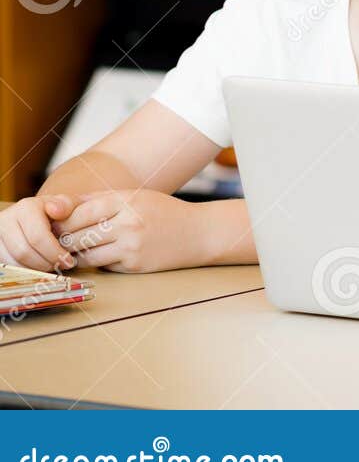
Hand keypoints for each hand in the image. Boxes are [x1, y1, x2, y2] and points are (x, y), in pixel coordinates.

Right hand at [0, 195, 76, 271]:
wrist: (42, 214)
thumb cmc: (58, 212)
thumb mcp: (67, 204)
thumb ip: (65, 205)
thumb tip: (55, 210)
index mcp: (25, 207)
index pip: (38, 237)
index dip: (54, 253)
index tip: (68, 261)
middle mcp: (6, 219)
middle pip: (23, 252)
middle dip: (44, 264)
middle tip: (59, 266)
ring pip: (12, 262)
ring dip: (34, 269)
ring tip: (50, 266)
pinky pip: (6, 265)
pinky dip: (23, 270)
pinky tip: (37, 266)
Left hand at [51, 190, 212, 273]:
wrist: (201, 233)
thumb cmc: (165, 212)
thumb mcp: (136, 196)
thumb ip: (99, 199)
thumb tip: (60, 206)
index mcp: (127, 201)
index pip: (79, 213)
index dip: (62, 221)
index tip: (55, 225)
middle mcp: (128, 223)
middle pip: (78, 236)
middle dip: (63, 240)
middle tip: (57, 241)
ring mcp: (131, 246)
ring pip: (85, 255)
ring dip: (76, 254)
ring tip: (75, 250)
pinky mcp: (134, 265)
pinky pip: (102, 265)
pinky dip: (97, 261)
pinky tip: (102, 255)